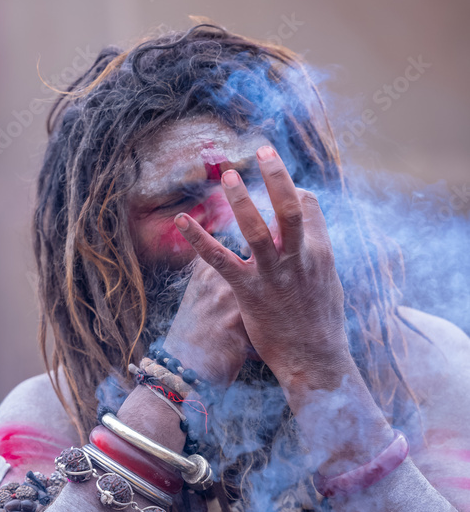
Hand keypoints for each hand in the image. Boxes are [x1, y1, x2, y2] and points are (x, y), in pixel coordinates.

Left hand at [173, 146, 351, 391]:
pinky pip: (220, 260)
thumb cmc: (322, 328)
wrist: (316, 362)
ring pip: (256, 228)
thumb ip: (316, 261)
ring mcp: (273, 275)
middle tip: (262, 149)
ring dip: (240, 200)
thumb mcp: (328, 287)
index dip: (292, 190)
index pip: (308, 207)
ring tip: (227, 175)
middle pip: (289, 206)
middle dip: (276, 175)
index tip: (280, 183)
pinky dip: (199, 239)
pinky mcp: (249, 293)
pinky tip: (182, 220)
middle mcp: (299, 258)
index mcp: (320, 253)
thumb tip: (310, 244)